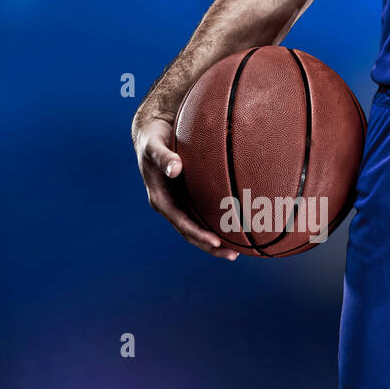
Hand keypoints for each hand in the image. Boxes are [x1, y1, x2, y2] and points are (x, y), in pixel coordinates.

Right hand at [133, 113, 238, 260]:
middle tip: (233, 255)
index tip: (215, 242)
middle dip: (210, 246)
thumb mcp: (153, 146)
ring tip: (239, 249)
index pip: (181, 223)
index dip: (198, 234)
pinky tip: (235, 222)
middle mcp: (170, 205)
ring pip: (198, 226)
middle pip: (190, 233)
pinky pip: (203, 212)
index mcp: (160, 199)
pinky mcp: (186, 196)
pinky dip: (216, 221)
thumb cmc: (152, 139)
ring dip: (215, 240)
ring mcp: (178, 202)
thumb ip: (163, 157)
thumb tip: (175, 168)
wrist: (150, 132)